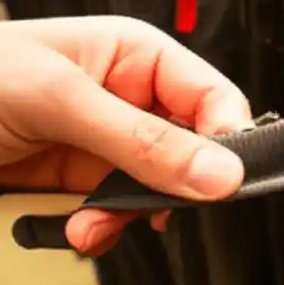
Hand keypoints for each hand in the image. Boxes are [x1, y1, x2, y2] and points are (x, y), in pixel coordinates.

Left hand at [0, 16, 251, 255]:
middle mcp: (127, 93)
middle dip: (168, 189)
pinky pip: (114, 208)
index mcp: (136, 53)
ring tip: (94, 226)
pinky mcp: (74, 176)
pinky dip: (102, 228)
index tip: (218, 185)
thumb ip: (144, 142)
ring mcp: (102, 138)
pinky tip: (78, 231)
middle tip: (149, 213)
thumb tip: (222, 172)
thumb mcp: (59, 102)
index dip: (224, 142)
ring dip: (129, 216)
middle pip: (190, 150)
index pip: (212, 99)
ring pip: (153, 188)